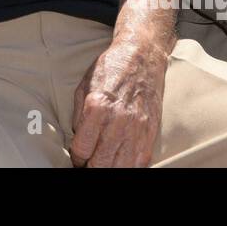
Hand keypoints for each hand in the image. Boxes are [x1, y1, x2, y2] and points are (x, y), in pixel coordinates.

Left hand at [69, 35, 167, 167]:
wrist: (141, 57)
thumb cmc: (111, 69)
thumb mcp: (84, 87)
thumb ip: (78, 116)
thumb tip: (77, 141)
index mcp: (97, 107)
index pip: (82, 149)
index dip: (76, 157)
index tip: (77, 157)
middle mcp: (118, 120)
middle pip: (100, 164)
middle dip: (91, 166)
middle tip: (89, 162)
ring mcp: (137, 129)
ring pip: (121, 167)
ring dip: (109, 167)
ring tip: (104, 162)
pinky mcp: (150, 133)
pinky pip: (140, 163)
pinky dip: (128, 166)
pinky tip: (120, 160)